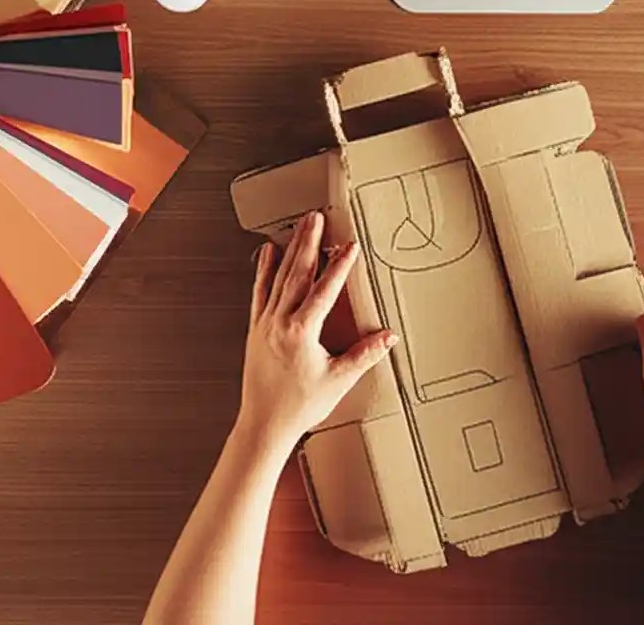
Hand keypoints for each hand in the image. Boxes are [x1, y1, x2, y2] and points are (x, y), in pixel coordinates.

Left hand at [240, 211, 396, 444]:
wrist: (265, 424)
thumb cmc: (300, 406)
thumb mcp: (338, 380)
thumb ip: (364, 355)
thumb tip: (388, 337)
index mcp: (301, 332)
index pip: (324, 291)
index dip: (339, 267)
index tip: (349, 246)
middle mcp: (280, 322)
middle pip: (297, 274)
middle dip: (310, 243)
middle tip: (316, 218)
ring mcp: (265, 324)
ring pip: (279, 278)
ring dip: (291, 250)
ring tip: (300, 227)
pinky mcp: (256, 329)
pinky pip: (260, 293)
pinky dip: (264, 271)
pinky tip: (269, 253)